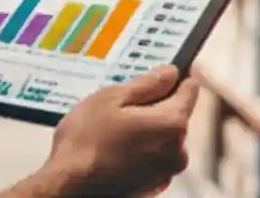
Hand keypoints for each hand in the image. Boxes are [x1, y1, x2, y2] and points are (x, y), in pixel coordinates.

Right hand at [0, 66, 199, 197]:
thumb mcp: (111, 98)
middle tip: (119, 106)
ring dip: (144, 131)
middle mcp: (177, 151)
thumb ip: (147, 84)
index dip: (174, 79)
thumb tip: (170, 73)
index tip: (159, 76)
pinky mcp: (152, 188)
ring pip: (162, 139)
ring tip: (110, 131)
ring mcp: (165, 173)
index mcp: (171, 123)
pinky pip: (152, 159)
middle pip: (174, 116)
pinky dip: (139, 152)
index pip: (189, 90)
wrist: (69, 188)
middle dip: (153, 108)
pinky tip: (113, 150)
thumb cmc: (85, 143)